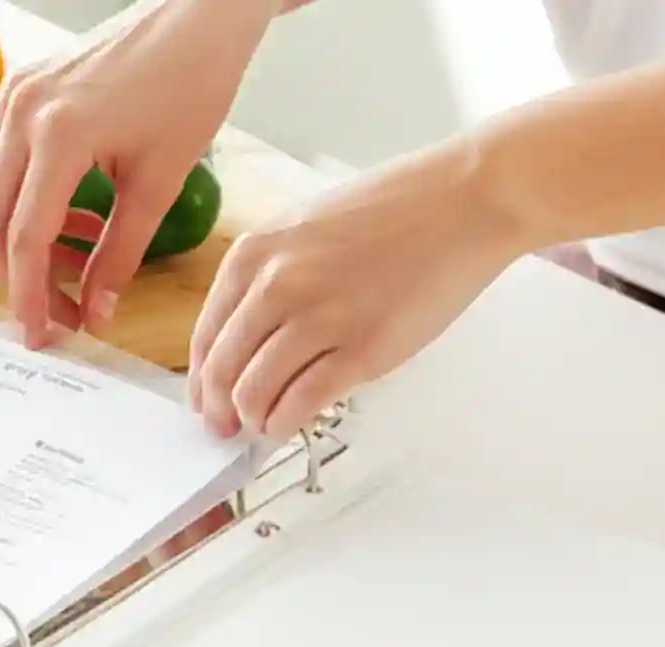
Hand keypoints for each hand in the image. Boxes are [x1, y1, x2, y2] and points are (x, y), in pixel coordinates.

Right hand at [0, 0, 298, 347]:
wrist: (196, 14)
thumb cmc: (191, 82)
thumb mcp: (159, 182)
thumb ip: (120, 253)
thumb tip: (97, 311)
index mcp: (58, 135)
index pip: (24, 238)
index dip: (31, 296)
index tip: (44, 334)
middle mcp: (21, 113)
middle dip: (20, 276)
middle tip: (61, 310)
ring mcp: (13, 96)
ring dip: (25, 240)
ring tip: (83, 256)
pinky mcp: (18, 89)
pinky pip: (1, 163)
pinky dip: (28, 201)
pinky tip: (76, 212)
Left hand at [189, 140, 529, 438]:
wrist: (463, 201)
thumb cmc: (394, 211)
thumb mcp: (304, 229)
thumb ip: (270, 277)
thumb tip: (248, 336)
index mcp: (253, 255)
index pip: (206, 334)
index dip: (201, 378)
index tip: (204, 399)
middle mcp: (275, 286)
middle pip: (223, 370)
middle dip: (219, 410)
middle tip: (226, 427)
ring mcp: (317, 318)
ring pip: (255, 392)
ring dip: (253, 420)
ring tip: (263, 427)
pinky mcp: (362, 349)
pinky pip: (303, 402)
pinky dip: (286, 423)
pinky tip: (289, 425)